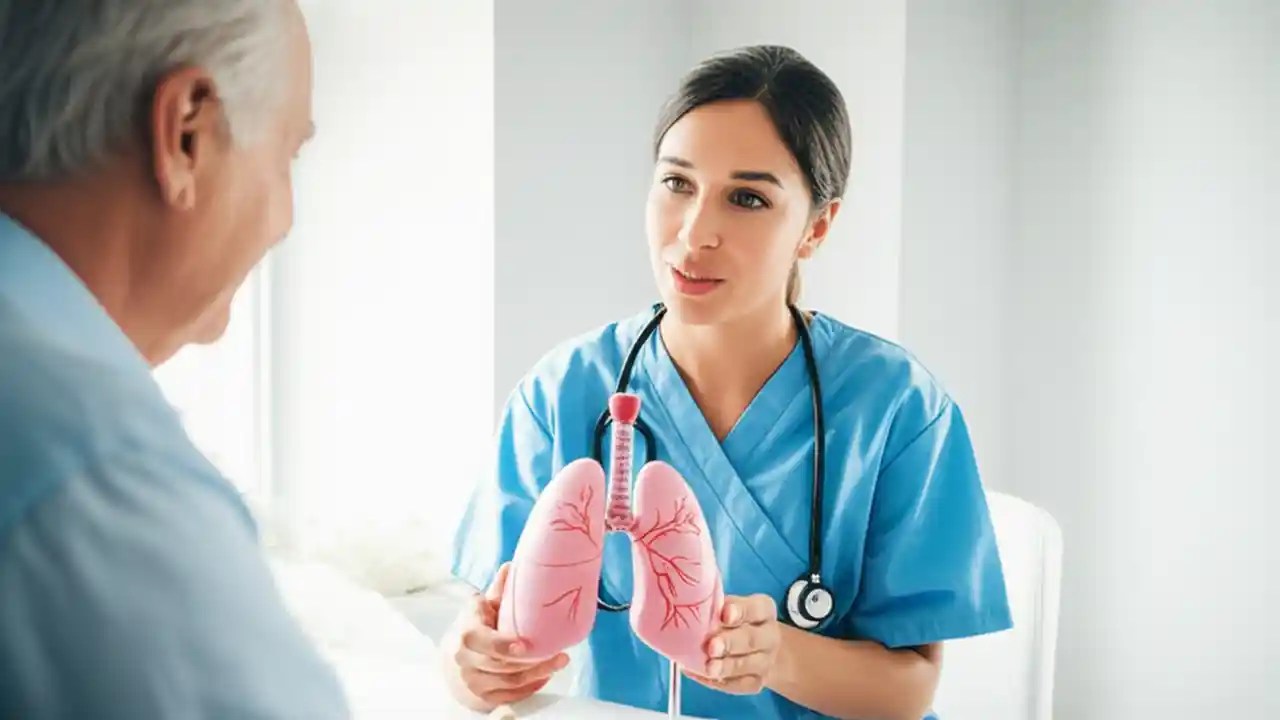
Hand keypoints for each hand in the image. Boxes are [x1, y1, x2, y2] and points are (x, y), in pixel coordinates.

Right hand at [446, 562, 570, 708]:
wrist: (457, 654)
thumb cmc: (476, 625)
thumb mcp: (484, 606)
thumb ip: (499, 590)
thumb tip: (511, 566)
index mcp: (466, 631)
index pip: (480, 640)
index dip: (501, 645)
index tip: (524, 645)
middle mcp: (465, 658)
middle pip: (500, 666)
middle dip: (532, 662)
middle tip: (559, 655)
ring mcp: (472, 679)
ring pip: (508, 683)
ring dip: (537, 674)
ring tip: (558, 662)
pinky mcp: (482, 696)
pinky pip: (510, 696)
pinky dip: (530, 687)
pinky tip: (545, 675)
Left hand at [684, 594, 781, 694]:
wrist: (761, 649)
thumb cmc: (737, 621)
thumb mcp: (731, 607)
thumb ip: (717, 607)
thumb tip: (690, 609)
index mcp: (764, 610)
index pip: (755, 608)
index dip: (740, 611)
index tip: (724, 614)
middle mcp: (769, 636)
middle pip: (752, 639)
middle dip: (730, 643)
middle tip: (712, 647)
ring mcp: (765, 662)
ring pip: (747, 665)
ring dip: (726, 667)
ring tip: (708, 667)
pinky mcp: (756, 682)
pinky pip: (739, 685)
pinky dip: (719, 682)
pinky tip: (700, 675)